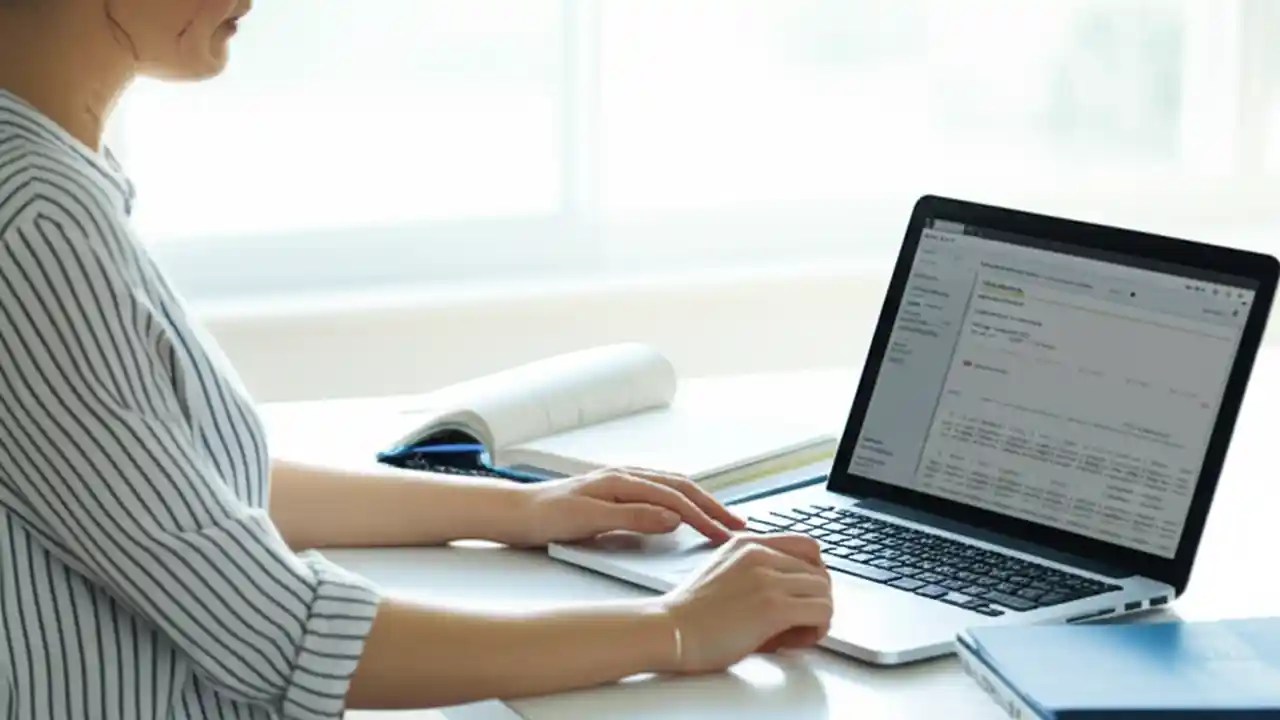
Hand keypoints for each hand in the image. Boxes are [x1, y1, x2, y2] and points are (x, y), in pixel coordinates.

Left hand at [511, 467, 746, 546]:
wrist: (514, 512)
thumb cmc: (546, 516)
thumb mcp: (590, 520)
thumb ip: (633, 517)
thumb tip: (673, 517)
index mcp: (622, 480)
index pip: (675, 497)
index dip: (704, 516)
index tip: (726, 534)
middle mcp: (625, 475)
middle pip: (681, 487)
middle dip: (712, 505)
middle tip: (739, 526)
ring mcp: (621, 481)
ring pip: (672, 487)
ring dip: (700, 501)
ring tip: (722, 518)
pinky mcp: (615, 491)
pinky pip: (659, 491)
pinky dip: (681, 500)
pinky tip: (685, 511)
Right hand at [658, 534, 832, 673]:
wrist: (669, 630)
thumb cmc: (692, 614)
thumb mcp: (726, 573)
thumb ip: (759, 571)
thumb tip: (796, 591)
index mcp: (748, 543)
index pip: (808, 546)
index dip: (812, 575)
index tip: (800, 596)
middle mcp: (760, 554)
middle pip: (820, 571)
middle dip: (814, 599)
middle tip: (796, 622)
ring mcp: (767, 579)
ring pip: (825, 591)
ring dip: (817, 616)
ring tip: (793, 633)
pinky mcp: (773, 606)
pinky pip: (822, 612)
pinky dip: (816, 629)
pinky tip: (793, 641)